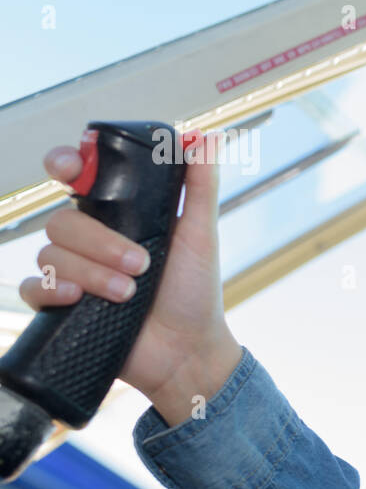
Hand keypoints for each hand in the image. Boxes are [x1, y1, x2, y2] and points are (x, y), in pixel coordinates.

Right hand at [19, 134, 241, 418]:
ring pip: (51, 251)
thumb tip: (208, 137)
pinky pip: (32, 286)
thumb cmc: (194, 292)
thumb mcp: (202, 235)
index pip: (80, 177)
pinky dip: (51, 289)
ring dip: (91, 271)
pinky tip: (76, 298)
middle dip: (100, 242)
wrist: (188, 351)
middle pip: (63, 219)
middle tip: (140, 265)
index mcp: (120, 216)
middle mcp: (92, 240)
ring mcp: (74, 271)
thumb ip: (200, 186)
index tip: (72, 165)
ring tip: (127, 293)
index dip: (67, 163)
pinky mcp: (62, 304)